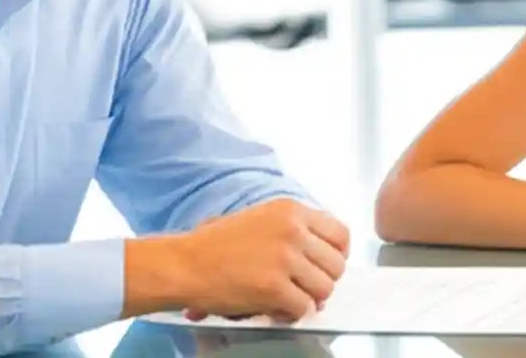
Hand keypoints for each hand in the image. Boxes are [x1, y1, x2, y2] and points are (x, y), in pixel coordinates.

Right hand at [176, 199, 349, 322]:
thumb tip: (322, 258)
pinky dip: (293, 315)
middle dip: (323, 281)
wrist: (184, 263)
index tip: (325, 266)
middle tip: (305, 288)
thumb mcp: (261, 218)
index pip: (341, 234)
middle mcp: (293, 230)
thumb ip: (295, 231)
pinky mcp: (274, 287)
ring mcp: (285, 258)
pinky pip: (304, 308)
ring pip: (325, 289)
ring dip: (309, 299)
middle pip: (337, 265)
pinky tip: (276, 309)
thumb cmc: (216, 244)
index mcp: (292, 210)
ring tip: (289, 299)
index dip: (337, 255)